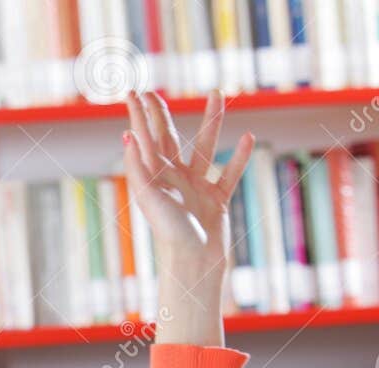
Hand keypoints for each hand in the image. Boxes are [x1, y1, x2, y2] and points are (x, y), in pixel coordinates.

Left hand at [123, 88, 252, 297]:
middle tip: (154, 92)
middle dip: (161, 115)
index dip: (139, 115)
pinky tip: (250, 138)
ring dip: (211, 121)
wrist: (195, 265)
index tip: (133, 92)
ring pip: (205, 147)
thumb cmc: (170, 234)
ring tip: (217, 94)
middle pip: (168, 138)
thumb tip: (128, 135)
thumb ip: (139, 167)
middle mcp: (175, 179)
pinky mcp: (217, 201)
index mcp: (157, 177)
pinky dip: (240, 157)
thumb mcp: (150, 197)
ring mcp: (197, 189)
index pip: (146, 138)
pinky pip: (230, 173)